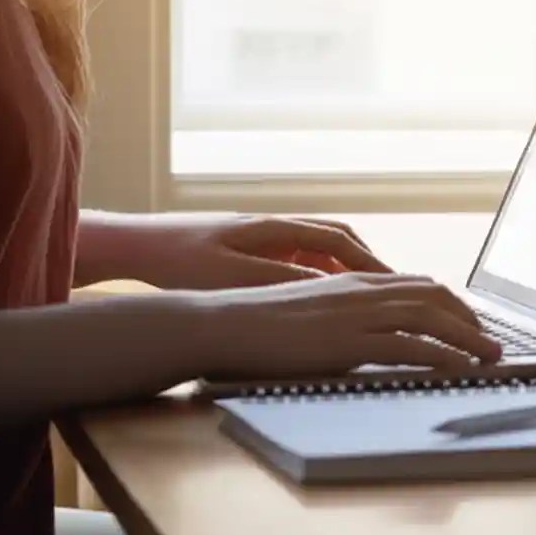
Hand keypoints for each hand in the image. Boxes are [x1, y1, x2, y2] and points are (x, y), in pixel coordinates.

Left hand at [79, 212, 391, 289]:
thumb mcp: (233, 276)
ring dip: (347, 273)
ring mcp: (267, 239)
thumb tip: (330, 289)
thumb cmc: (180, 261)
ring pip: (322, 254)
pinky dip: (322, 279)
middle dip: (370, 266)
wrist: (138, 245)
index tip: (397, 284)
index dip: (371, 262)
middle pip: (339, 242)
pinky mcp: (254, 252)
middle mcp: (278, 228)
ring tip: (369, 302)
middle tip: (398, 292)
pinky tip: (324, 307)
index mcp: (277, 228)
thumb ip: (282, 281)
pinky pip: (302, 263)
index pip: (339, 240)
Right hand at [197, 272, 502, 376]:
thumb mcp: (306, 311)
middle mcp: (361, 291)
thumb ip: (338, 315)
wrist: (222, 322)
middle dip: (468, 317)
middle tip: (489, 341)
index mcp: (351, 282)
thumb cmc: (254, 323)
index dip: (449, 301)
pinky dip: (442, 355)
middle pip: (433, 294)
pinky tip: (459, 368)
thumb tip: (358, 333)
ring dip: (467, 337)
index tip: (468, 320)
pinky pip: (409, 346)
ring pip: (430, 317)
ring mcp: (356, 314)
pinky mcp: (349, 340)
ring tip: (490, 356)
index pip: (415, 284)